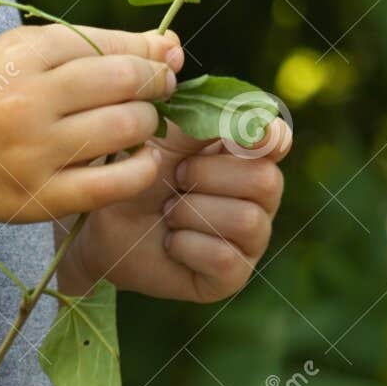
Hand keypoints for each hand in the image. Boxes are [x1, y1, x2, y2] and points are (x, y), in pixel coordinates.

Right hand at [0, 22, 184, 229]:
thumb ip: (94, 45)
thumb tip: (170, 45)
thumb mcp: (23, 54)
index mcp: (20, 55)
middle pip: (123, 82)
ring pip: (124, 128)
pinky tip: (143, 159)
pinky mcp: (40, 198)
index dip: (148, 51)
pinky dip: (142, 169)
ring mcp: (33, 153)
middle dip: (156, 82)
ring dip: (149, 122)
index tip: (163, 59)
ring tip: (142, 120)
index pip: (106, 44)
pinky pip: (113, 183)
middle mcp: (26, 101)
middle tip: (161, 87)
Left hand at [55, 116, 290, 303]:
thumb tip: (248, 108)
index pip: (279, 140)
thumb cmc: (142, 170)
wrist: (107, 219)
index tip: (246, 135)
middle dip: (210, 175)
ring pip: (246, 220)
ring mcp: (249, 239)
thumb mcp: (170, 136)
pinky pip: (224, 257)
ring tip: (168, 210)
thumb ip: (207, 119)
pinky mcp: (231, 277)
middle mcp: (259, 197)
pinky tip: (171, 241)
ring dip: (193, 211)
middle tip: (178, 177)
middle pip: (266, 181)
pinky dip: (187, 244)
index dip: (268, 137)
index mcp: (249, 154)